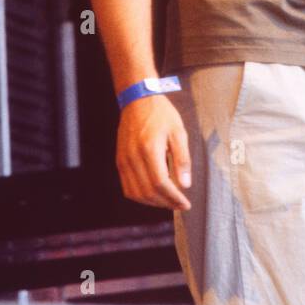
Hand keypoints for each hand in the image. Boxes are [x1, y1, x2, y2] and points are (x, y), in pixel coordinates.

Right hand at [116, 94, 191, 210]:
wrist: (138, 100)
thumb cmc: (161, 114)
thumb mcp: (178, 132)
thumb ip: (182, 159)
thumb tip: (185, 184)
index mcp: (149, 149)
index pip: (160, 183)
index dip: (173, 198)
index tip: (185, 204)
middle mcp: (133, 158)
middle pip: (148, 192)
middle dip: (166, 203)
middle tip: (180, 204)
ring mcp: (124, 161)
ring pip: (136, 193)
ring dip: (153, 203)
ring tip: (168, 202)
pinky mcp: (119, 162)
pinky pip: (127, 187)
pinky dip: (140, 196)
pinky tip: (153, 195)